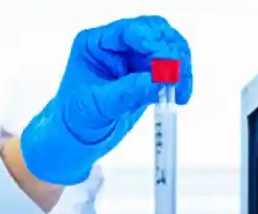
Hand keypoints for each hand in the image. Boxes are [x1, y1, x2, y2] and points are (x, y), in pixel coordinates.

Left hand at [20, 16, 193, 184]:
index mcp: (95, 43)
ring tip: (181, 91)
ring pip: (169, 48)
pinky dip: (180, 79)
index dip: (153, 43)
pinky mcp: (148, 73)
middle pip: (155, 33)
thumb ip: (127, 92)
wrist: (77, 138)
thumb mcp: (98, 105)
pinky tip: (181, 95)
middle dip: (172, 53)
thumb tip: (158, 82)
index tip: (167, 64)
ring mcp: (134, 57)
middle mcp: (116, 45)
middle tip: (178, 78)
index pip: (130, 32)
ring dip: (180, 67)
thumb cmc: (75, 118)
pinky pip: (172, 68)